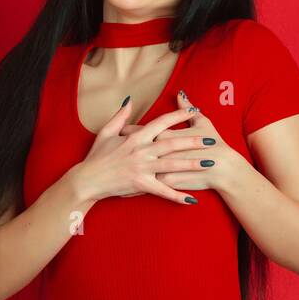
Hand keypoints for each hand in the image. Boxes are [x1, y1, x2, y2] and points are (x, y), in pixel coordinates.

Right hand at [73, 93, 219, 206]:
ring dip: (191, 164)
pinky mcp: (140, 184)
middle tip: (211, 139)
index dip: (178, 116)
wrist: (87, 179)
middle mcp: (141, 151)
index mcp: (135, 137)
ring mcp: (141, 168)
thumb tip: (129, 100)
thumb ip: (120, 116)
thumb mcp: (106, 132)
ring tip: (209, 163)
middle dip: (193, 141)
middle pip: (172, 143)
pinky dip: (177, 195)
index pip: (161, 123)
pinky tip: (191, 199)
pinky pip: (162, 191)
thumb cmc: (96, 156)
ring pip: (171, 165)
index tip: (193, 111)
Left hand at [121, 91, 237, 193]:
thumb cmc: (214, 143)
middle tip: (112, 149)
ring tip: (113, 170)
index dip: (130, 130)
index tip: (121, 130)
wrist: (223, 168)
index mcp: (165, 135)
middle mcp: (160, 152)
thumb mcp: (202, 122)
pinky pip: (148, 186)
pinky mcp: (167, 183)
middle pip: (136, 148)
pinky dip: (137, 189)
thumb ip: (187, 108)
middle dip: (123, 148)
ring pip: (139, 169)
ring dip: (125, 170)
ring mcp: (162, 168)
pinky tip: (126, 191)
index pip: (142, 130)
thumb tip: (180, 94)